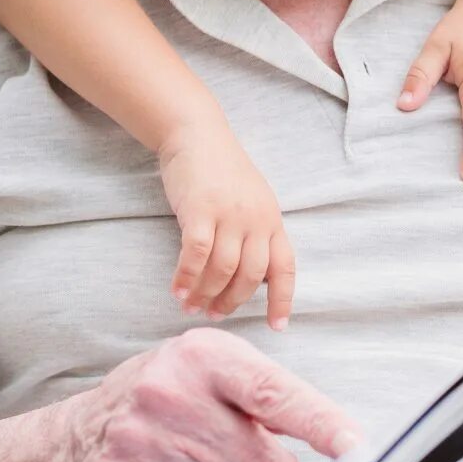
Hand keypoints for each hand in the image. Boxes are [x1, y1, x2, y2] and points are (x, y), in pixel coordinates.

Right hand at [66, 327, 360, 461]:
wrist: (84, 436)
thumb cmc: (172, 397)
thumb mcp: (214, 371)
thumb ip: (270, 395)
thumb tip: (338, 437)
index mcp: (202, 354)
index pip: (274, 393)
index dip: (319, 423)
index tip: (354, 447)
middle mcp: (168, 392)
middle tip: (237, 449)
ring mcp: (141, 440)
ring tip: (191, 456)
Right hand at [159, 119, 296, 331]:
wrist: (197, 135)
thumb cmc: (222, 172)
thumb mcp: (253, 201)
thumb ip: (255, 234)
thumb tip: (249, 277)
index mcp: (273, 220)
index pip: (284, 267)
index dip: (282, 299)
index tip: (278, 326)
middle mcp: (257, 220)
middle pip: (251, 276)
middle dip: (233, 302)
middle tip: (215, 314)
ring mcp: (230, 215)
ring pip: (223, 270)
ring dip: (206, 294)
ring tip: (192, 307)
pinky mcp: (201, 210)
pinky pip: (197, 254)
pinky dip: (187, 277)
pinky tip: (178, 291)